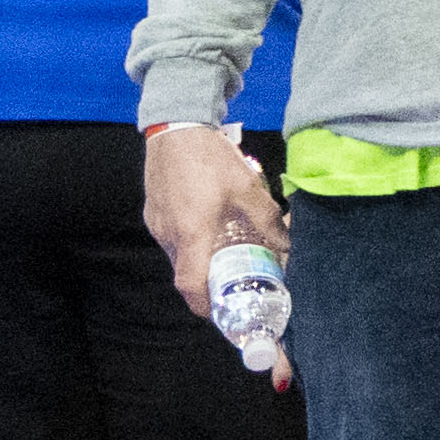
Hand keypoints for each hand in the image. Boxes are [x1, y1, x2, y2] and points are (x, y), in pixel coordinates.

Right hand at [142, 123, 284, 318]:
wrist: (176, 126)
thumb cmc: (210, 158)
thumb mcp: (248, 189)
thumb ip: (268, 220)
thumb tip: (287, 244)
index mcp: (193, 233)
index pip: (190, 286)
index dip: (205, 306)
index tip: (222, 313)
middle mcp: (169, 234)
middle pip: (184, 275)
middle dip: (206, 285)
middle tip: (232, 282)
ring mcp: (157, 224)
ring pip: (177, 257)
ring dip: (197, 262)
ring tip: (222, 252)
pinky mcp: (152, 213)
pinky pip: (170, 239)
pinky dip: (188, 244)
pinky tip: (205, 227)